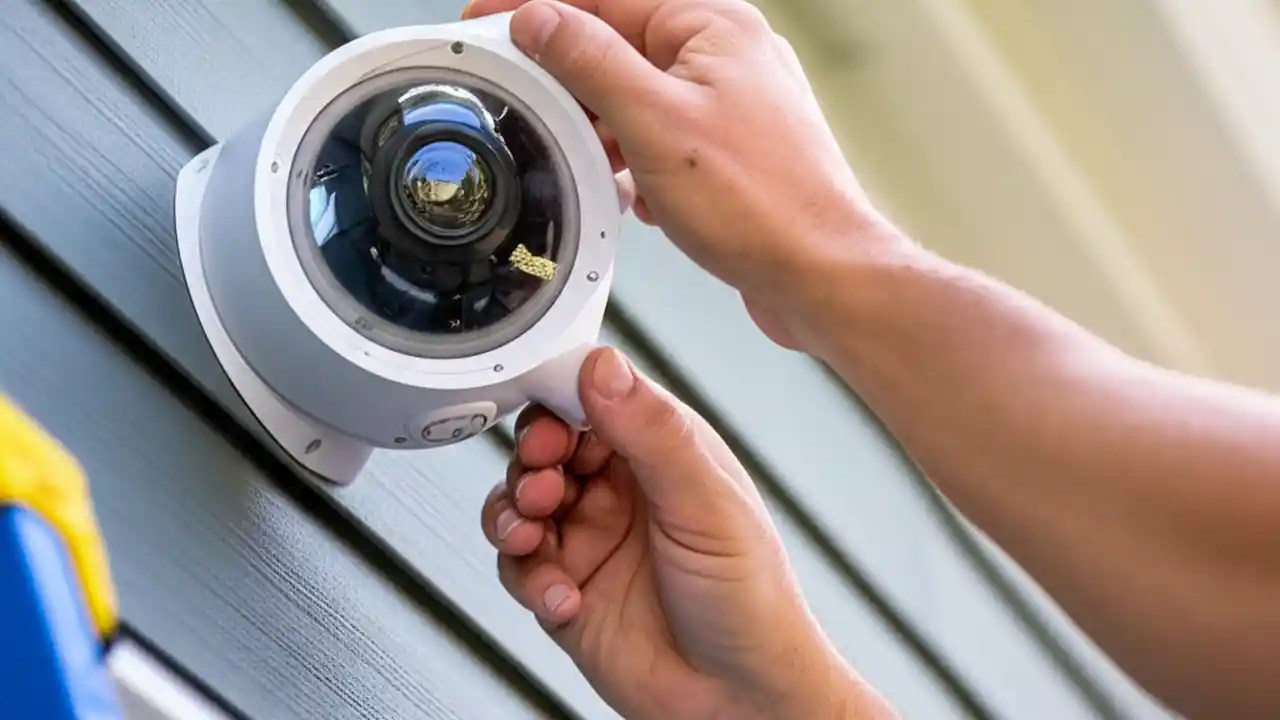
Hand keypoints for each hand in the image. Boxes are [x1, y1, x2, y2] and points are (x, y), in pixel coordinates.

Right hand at [464, 0, 911, 350]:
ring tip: (592, 166)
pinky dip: (639, 164)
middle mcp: (729, 57)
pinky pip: (665, 141)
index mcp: (714, 27)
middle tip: (530, 108)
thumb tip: (540, 18)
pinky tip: (636, 195)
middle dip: (575, 85)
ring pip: (642, 100)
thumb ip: (590, 62)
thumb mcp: (652, 121)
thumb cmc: (761, 203)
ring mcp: (735, 106)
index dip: (539, 7)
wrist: (821, 275)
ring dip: (607, 134)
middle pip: (622, 48)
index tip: (490, 19)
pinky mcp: (734, 154)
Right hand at [480, 347, 893, 718]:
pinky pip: (519, 567)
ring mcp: (592, 540)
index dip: (562, 397)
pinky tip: (561, 594)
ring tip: (533, 532)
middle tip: (541, 476)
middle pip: (548, 445)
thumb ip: (654, 433)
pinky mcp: (566, 589)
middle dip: (532, 457)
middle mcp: (623, 491)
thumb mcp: (707, 504)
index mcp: (663, 453)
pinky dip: (527, 577)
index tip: (544, 408)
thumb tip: (605, 368)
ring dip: (515, 512)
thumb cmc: (752, 602)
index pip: (597, 398)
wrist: (741, 704)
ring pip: (521, 502)